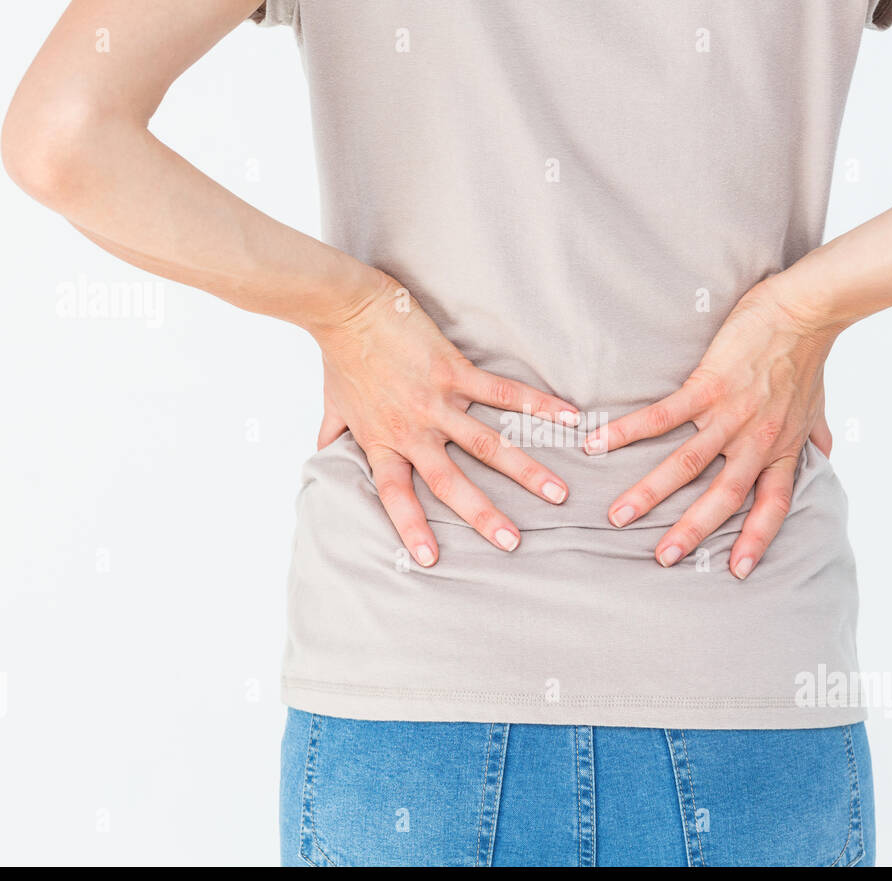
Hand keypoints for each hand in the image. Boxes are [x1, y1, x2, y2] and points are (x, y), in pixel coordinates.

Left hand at [312, 272, 579, 565]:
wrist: (346, 307)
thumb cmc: (340, 354)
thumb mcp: (333, 402)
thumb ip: (333, 431)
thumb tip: (321, 449)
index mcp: (382, 442)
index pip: (396, 496)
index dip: (411, 528)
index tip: (432, 561)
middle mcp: (411, 430)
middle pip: (450, 482)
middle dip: (484, 515)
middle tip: (514, 543)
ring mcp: (436, 401)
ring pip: (487, 445)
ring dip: (525, 471)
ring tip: (558, 493)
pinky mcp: (454, 370)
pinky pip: (502, 393)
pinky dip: (538, 405)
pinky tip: (570, 418)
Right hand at [585, 281, 834, 578]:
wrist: (805, 310)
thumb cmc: (807, 356)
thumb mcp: (816, 406)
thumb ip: (815, 436)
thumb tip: (826, 454)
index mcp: (781, 449)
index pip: (772, 506)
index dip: (756, 540)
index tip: (738, 572)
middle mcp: (756, 440)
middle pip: (722, 497)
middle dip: (691, 531)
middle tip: (662, 559)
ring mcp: (731, 414)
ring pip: (687, 464)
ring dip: (650, 492)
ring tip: (617, 515)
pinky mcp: (708, 385)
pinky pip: (663, 416)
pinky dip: (628, 431)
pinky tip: (597, 444)